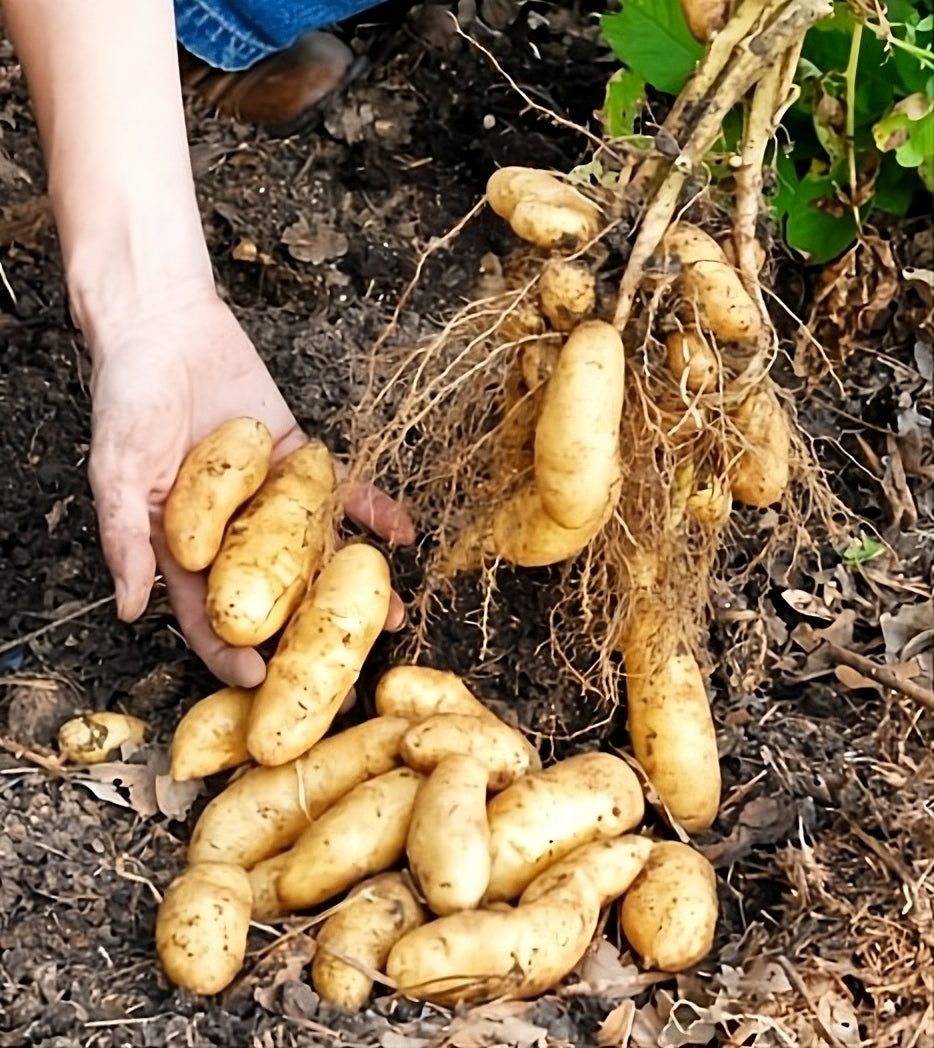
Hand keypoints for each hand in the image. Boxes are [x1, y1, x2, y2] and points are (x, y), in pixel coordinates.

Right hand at [86, 288, 412, 686]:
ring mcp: (268, 496)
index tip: (257, 679)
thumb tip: (129, 606)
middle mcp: (229, 528)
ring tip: (391, 613)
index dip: (227, 647)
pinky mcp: (297, 459)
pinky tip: (400, 533)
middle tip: (342, 665)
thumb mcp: (116, 470)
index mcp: (180, 542)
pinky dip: (370, 510)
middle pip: (272, 592)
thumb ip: (124, 536)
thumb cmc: (128, 395)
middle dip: (307, 631)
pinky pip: (338, 490)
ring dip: (351, 581)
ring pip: (313, 550)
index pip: (206, 610)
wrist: (164, 325)